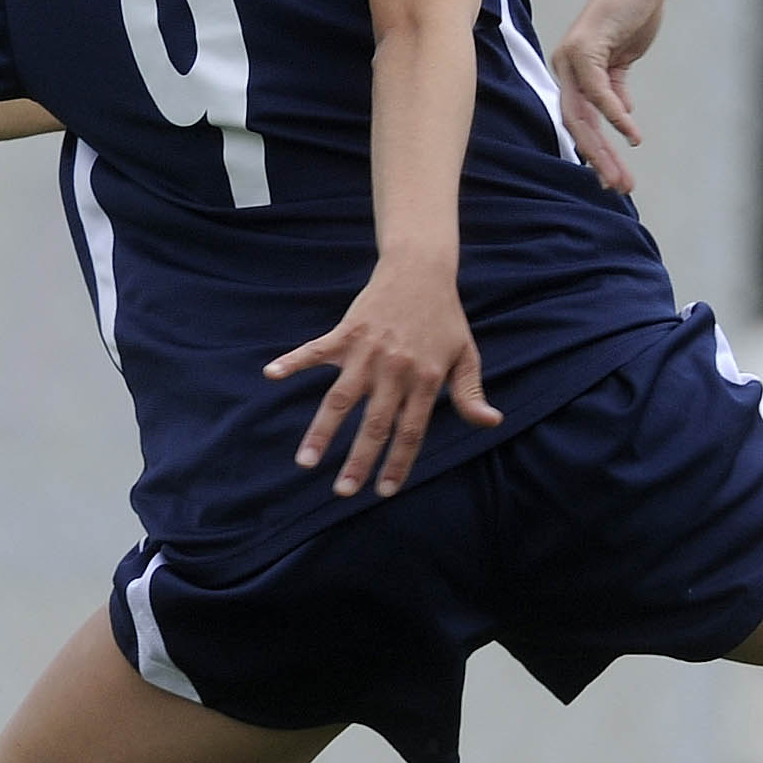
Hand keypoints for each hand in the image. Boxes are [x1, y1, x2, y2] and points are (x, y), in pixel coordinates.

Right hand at [264, 259, 499, 498]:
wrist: (421, 270)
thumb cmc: (445, 318)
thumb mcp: (466, 355)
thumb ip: (471, 393)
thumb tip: (490, 422)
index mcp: (426, 379)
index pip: (411, 431)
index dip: (398, 463)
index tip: (383, 491)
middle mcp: (395, 369)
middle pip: (374, 424)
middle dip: (358, 462)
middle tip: (343, 492)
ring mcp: (368, 351)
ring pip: (341, 399)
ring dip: (322, 431)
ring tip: (305, 462)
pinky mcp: (347, 333)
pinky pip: (316, 350)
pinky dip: (293, 360)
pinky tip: (272, 374)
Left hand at [552, 0, 668, 192]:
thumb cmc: (633, 13)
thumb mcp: (623, 58)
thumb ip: (616, 87)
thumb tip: (621, 115)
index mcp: (571, 72)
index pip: (577, 121)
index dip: (594, 152)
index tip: (612, 177)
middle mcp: (564, 67)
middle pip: (575, 125)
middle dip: (598, 161)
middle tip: (618, 188)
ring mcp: (571, 58)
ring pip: (582, 116)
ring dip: (604, 149)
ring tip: (623, 176)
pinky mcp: (585, 48)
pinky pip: (599, 92)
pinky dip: (616, 115)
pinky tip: (632, 134)